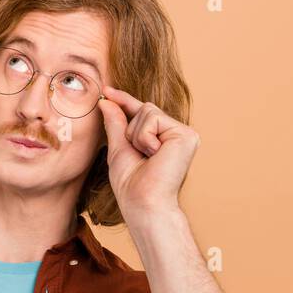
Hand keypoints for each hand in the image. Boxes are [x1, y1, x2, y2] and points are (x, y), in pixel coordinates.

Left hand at [96, 85, 198, 220]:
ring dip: (136, 135)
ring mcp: (183, 133)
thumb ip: (115, 124)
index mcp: (162, 139)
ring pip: (147, 111)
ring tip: (147, 157)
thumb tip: (106, 101)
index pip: (142, 113)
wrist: (143, 202)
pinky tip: (154, 155)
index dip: (123, 100)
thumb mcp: (118, 148)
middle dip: (130, 130)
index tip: (105, 91)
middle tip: (137, 155)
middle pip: (144, 109)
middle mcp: (175, 134)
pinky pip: (153, 118)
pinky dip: (145, 137)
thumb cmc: (131, 184)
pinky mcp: (187, 134)